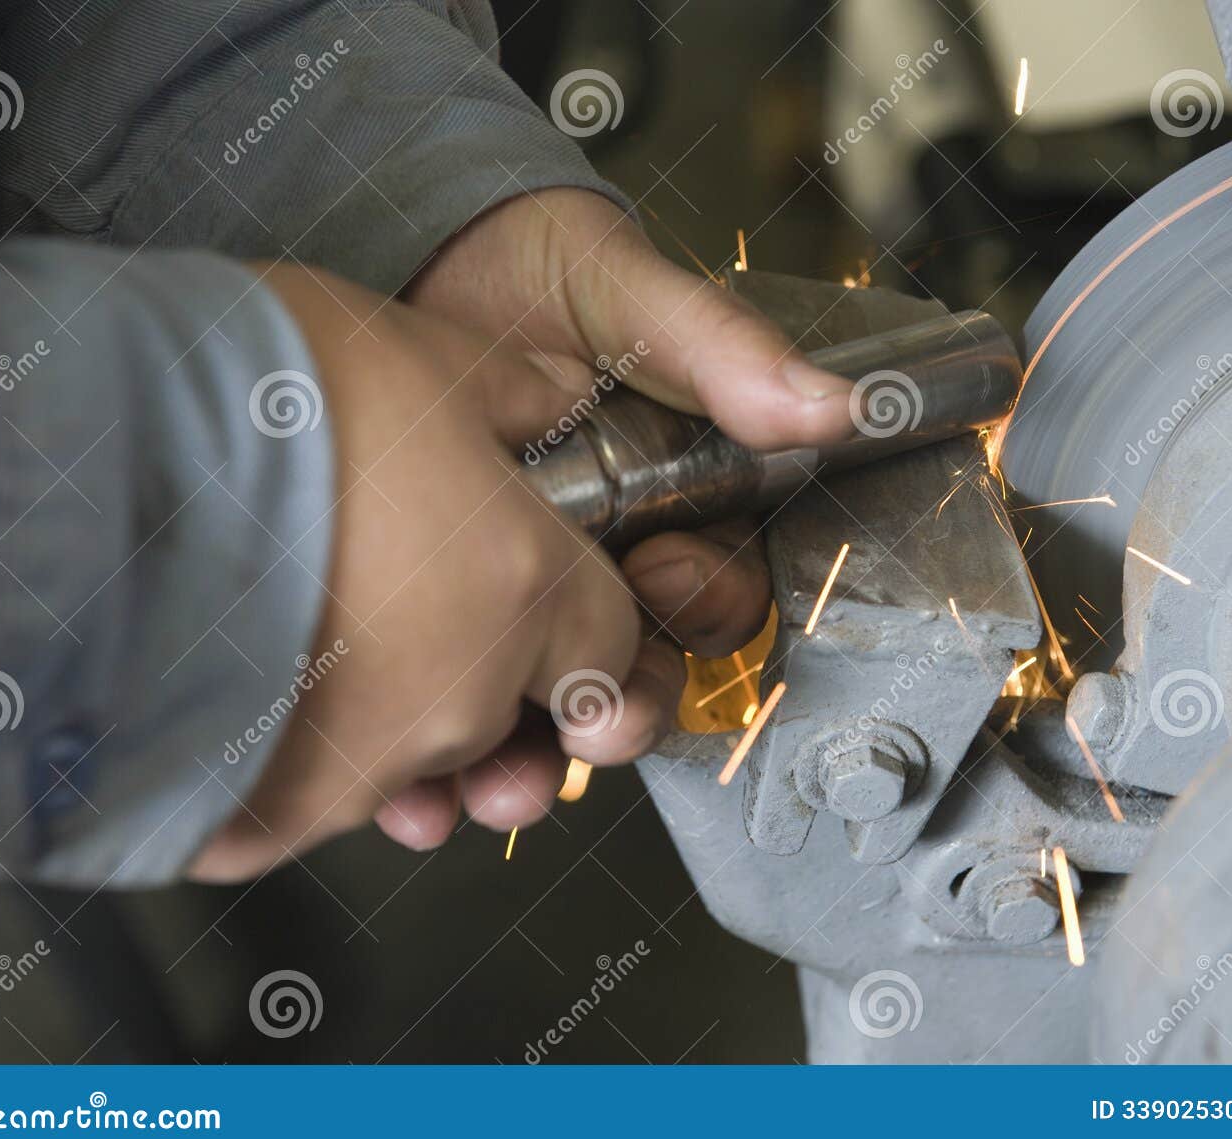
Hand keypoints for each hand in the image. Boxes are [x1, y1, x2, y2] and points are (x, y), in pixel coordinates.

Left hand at [189, 194, 851, 877]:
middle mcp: (593, 567)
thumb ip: (718, 350)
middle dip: (606, 719)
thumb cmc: (531, 270)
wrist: (402, 257)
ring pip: (529, 718)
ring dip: (515, 766)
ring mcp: (502, 600)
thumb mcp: (627, 294)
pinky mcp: (416, 620)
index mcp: (665, 506)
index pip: (710, 595)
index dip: (692, 606)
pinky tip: (403, 788)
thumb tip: (829, 405)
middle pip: (623, 681)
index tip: (654, 580)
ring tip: (480, 785)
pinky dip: (415, 764)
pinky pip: (428, 713)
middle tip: (581, 728)